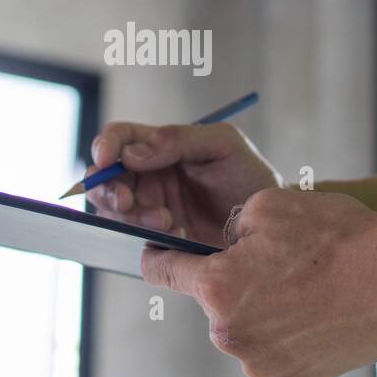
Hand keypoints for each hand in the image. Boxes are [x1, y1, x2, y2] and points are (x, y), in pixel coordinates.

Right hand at [85, 122, 281, 246]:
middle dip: (111, 190)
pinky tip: (175, 234)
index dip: (106, 145)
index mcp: (160, 146)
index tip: (107, 159)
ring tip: (167, 221)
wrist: (270, 224)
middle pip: (105, 177)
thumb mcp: (222, 144)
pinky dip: (145, 236)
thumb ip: (179, 139)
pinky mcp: (156, 238)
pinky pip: (132, 236)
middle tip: (131, 202)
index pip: (120, 138)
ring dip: (132, 216)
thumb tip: (132, 152)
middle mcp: (148, 176)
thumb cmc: (249, 176)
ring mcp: (149, 207)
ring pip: (114, 210)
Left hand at [142, 188, 376, 376]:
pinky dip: (288, 335)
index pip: (164, 272)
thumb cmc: (337, 239)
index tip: (155, 255)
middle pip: (214, 302)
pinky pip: (274, 352)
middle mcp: (230, 334)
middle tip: (278, 263)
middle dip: (235, 282)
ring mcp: (261, 364)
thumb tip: (226, 243)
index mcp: (216, 288)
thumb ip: (230, 225)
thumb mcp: (268, 205)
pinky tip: (317, 313)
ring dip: (263, 310)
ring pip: (246, 329)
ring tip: (307, 287)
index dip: (158, 257)